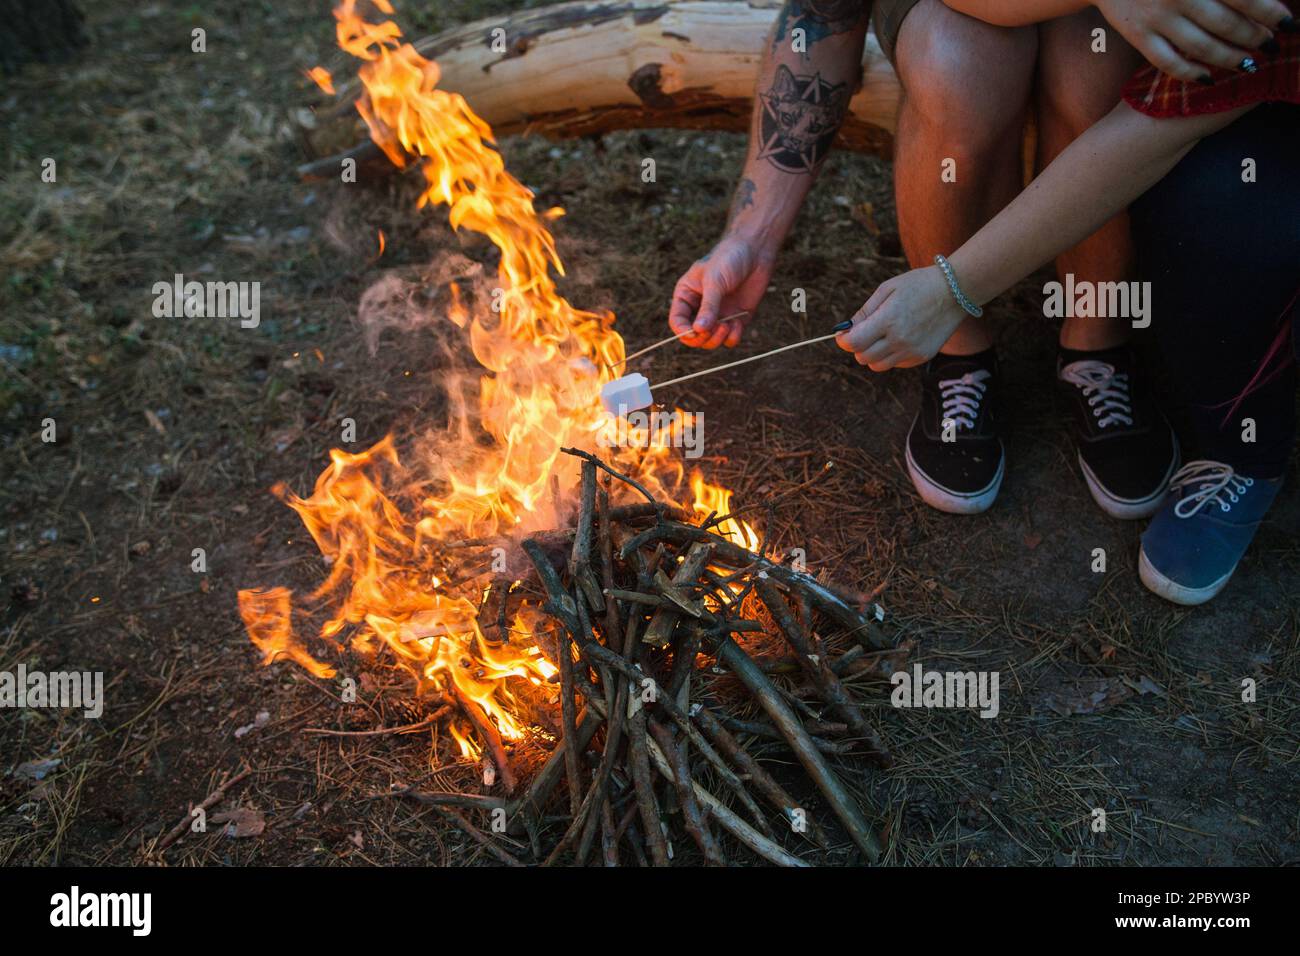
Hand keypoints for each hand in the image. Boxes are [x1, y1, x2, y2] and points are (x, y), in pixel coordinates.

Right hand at [668, 236, 773, 348]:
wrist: (755, 251)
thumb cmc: (729, 259)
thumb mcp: (715, 281)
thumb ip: (708, 307)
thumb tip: (698, 330)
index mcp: (687, 296)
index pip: (677, 321)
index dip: (683, 331)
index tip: (695, 332)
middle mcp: (700, 309)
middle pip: (693, 336)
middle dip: (703, 337)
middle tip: (716, 327)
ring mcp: (718, 315)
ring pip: (710, 341)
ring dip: (718, 338)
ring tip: (728, 324)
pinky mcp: (735, 319)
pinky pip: (729, 339)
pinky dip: (733, 337)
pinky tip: (738, 323)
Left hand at [836, 266, 965, 370]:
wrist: (955, 291)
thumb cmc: (918, 285)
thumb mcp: (887, 289)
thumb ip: (865, 312)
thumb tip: (846, 330)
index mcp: (888, 320)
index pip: (854, 343)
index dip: (843, 340)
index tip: (843, 334)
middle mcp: (900, 340)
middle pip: (863, 357)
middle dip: (857, 346)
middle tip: (863, 333)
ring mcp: (912, 351)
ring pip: (877, 366)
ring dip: (872, 354)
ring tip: (881, 336)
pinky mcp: (922, 357)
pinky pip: (895, 364)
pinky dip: (890, 355)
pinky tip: (899, 338)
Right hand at [1094, 0, 1290, 79]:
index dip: (1270, 12)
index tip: (1288, 24)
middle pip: (1226, 24)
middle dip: (1254, 38)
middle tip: (1270, 46)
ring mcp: (1157, 17)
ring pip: (1201, 47)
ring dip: (1229, 58)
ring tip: (1248, 64)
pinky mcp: (1138, 35)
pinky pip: (1167, 62)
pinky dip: (1190, 73)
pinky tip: (1209, 77)